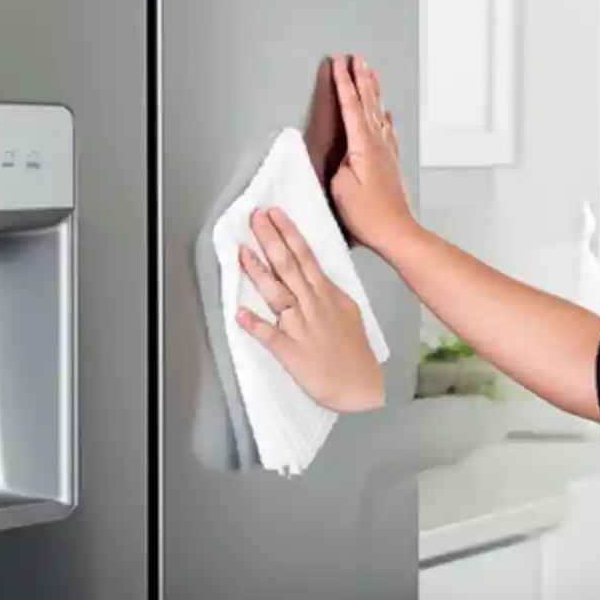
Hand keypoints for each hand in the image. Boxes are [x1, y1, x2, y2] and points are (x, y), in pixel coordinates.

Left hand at [235, 207, 384, 412]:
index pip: (305, 257)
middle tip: (255, 217)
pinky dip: (255, 325)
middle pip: (289, 267)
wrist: (360, 386)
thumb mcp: (347, 311)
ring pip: (277, 294)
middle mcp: (313, 306)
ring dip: (258, 272)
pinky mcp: (290, 352)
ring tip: (242, 252)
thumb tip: (314, 274)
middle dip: (270, 239)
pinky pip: (270, 336)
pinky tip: (240, 313)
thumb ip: (327, 292)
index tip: (273, 214)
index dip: (287, 234)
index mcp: (326, 295)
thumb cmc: (353, 350)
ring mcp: (300, 328)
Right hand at [329, 55, 420, 258]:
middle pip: (368, 103)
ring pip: (379, 113)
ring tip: (370, 74)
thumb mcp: (341, 187)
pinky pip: (387, 130)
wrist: (395, 232)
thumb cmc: (367, 215)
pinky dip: (384, 116)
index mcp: (363, 146)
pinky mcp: (390, 163)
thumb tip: (345, 153)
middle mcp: (378, 144)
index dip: (343, 83)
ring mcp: (387, 152)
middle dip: (360, 79)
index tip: (337, 64)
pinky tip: (386, 113)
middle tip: (356, 58)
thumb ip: (340, 163)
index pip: (350, 107)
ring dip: (373, 92)